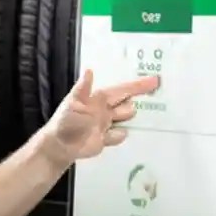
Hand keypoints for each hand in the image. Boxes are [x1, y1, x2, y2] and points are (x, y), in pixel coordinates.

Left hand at [37, 70, 159, 167]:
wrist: (60, 145)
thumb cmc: (64, 120)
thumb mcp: (73, 103)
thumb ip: (83, 89)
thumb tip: (89, 70)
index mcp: (99, 98)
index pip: (123, 90)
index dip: (139, 85)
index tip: (155, 81)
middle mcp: (106, 109)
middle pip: (128, 104)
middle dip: (131, 104)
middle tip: (134, 105)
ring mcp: (108, 124)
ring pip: (126, 118)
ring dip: (126, 118)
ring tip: (118, 119)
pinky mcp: (108, 138)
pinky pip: (121, 135)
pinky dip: (118, 135)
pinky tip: (108, 137)